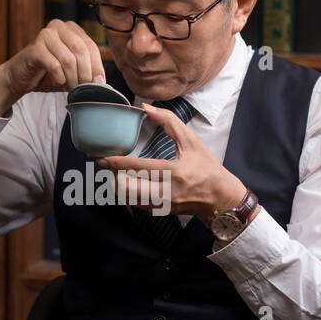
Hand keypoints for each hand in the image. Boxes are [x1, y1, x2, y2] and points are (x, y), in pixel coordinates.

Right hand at [0, 20, 105, 115]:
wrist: (20, 77)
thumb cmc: (49, 74)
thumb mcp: (73, 71)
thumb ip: (87, 72)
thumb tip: (102, 83)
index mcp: (72, 28)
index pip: (92, 46)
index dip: (97, 67)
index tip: (99, 84)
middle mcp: (59, 27)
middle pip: (81, 51)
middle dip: (85, 74)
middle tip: (84, 89)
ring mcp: (45, 35)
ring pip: (69, 59)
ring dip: (72, 78)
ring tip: (70, 87)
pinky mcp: (34, 48)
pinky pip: (54, 65)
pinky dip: (59, 78)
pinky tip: (58, 82)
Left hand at [97, 103, 246, 226]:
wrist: (219, 197)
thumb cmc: (207, 168)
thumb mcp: (192, 141)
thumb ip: (169, 122)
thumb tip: (147, 108)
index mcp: (174, 172)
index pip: (137, 168)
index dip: (115, 163)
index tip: (100, 157)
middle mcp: (166, 192)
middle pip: (127, 189)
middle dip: (112, 177)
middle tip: (105, 165)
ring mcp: (162, 204)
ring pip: (128, 199)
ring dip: (117, 186)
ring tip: (114, 172)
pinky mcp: (160, 211)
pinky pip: (136, 204)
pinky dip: (128, 194)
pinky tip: (127, 183)